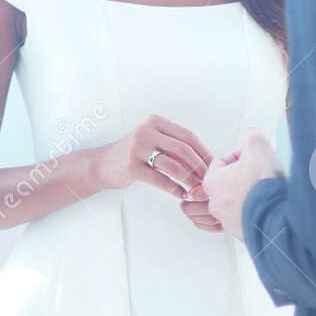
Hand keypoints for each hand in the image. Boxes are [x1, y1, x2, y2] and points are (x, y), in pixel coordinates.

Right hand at [90, 114, 213, 200]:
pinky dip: (174, 188)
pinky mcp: (131, 166)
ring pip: (173, 165)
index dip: (204, 152)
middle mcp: (146, 131)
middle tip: (208, 181)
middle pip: (183, 149)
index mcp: (155, 122)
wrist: (102, 164)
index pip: (188, 136)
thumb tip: (205, 158)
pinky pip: (160, 179)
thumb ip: (173, 144)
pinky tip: (181, 194)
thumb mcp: (152, 141)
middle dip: (199, 167)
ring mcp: (137, 148)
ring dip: (189, 180)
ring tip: (197, 190)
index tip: (214, 167)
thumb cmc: (133, 154)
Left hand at [201, 128, 281, 240]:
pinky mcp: (243, 235)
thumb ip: (250, 135)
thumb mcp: (257, 145)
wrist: (280, 220)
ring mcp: (228, 223)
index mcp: (212, 183)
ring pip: (236, 204)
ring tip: (265, 193)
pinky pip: (246, 221)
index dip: (239, 157)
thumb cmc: (264, 186)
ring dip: (248, 197)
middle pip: (227, 184)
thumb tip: (249, 136)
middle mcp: (215, 205)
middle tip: (260, 175)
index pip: (221, 163)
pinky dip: (256, 214)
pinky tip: (268, 208)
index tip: (252, 159)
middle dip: (242, 178)